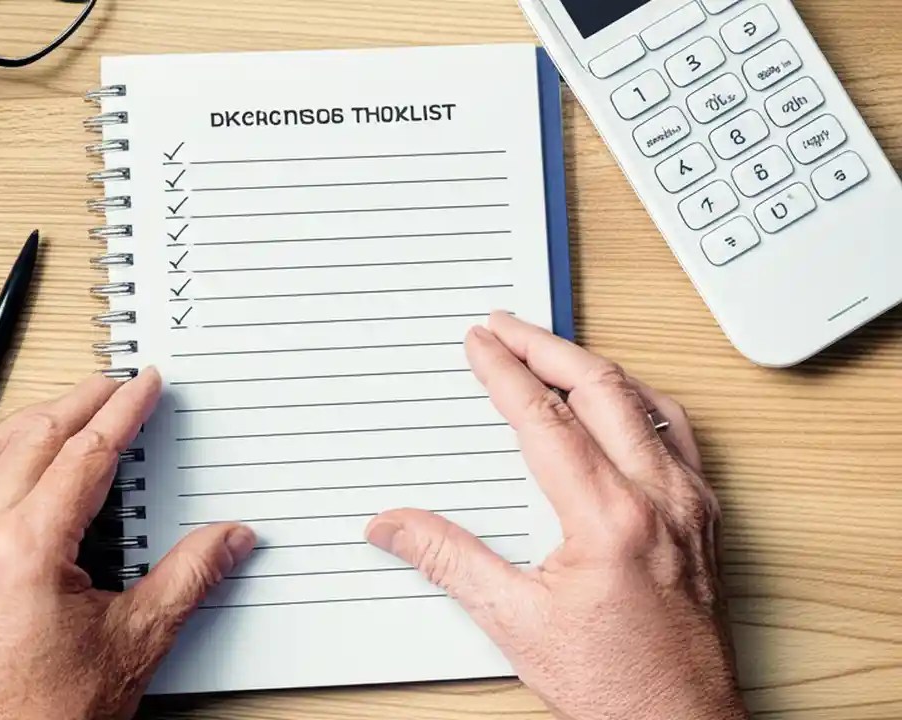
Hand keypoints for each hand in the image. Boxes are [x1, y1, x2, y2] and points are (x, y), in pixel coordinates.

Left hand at [0, 369, 255, 719]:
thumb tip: (229, 539)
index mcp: (26, 550)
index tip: (143, 387)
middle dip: (79, 402)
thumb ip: (188, 578)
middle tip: (115, 386)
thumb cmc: (43, 718)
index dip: (123, 412)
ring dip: (27, 421)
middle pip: (31, 437)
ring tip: (64, 409)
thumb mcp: (135, 643)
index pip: (85, 454)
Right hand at [367, 313, 745, 719]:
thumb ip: (449, 561)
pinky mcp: (706, 517)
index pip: (546, 418)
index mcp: (609, 519)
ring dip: (594, 365)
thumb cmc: (616, 686)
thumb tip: (392, 526)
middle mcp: (660, 499)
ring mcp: (691, 504)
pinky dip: (639, 399)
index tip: (481, 343)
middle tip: (506, 326)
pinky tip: (620, 401)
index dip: (506, 371)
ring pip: (646, 400)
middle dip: (546, 345)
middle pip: (601, 388)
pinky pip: (678, 431)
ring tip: (553, 349)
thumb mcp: (516, 623)